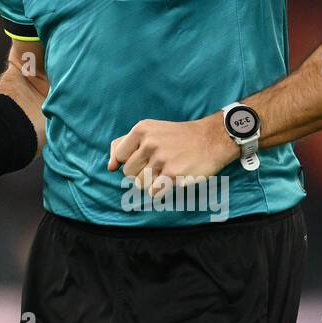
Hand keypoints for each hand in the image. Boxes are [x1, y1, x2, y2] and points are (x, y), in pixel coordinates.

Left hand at [106, 114, 237, 193]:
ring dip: (150, 183)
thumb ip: (124, 145)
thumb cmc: (177, 138)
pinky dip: (160, 191)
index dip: (130, 161)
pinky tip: (171, 180)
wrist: (211, 140)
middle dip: (140, 173)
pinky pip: (153, 193)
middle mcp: (149, 142)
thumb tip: (110, 167)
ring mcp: (161, 159)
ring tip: (164, 173)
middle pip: (128, 172)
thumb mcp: (150, 130)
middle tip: (157, 166)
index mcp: (141, 129)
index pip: (119, 156)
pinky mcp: (172, 174)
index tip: (145, 158)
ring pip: (139, 184)